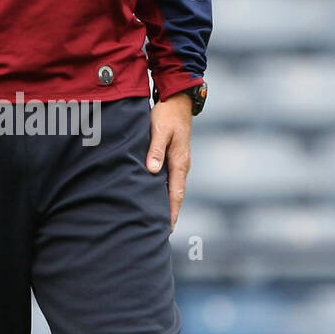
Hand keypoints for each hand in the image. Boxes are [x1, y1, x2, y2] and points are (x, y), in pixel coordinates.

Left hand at [145, 92, 192, 230]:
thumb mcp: (160, 129)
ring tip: (157, 222)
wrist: (177, 99)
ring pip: (172, 189)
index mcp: (180, 162)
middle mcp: (181, 165)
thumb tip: (152, 170)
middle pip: (176, 195)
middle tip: (159, 234)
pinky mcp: (173, 157)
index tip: (166, 229)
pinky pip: (169, 180)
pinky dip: (163, 192)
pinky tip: (155, 198)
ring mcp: (178, 162)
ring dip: (166, 204)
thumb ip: (155, 150)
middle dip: (169, 214)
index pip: (176, 193)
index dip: (171, 212)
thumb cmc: (167, 114)